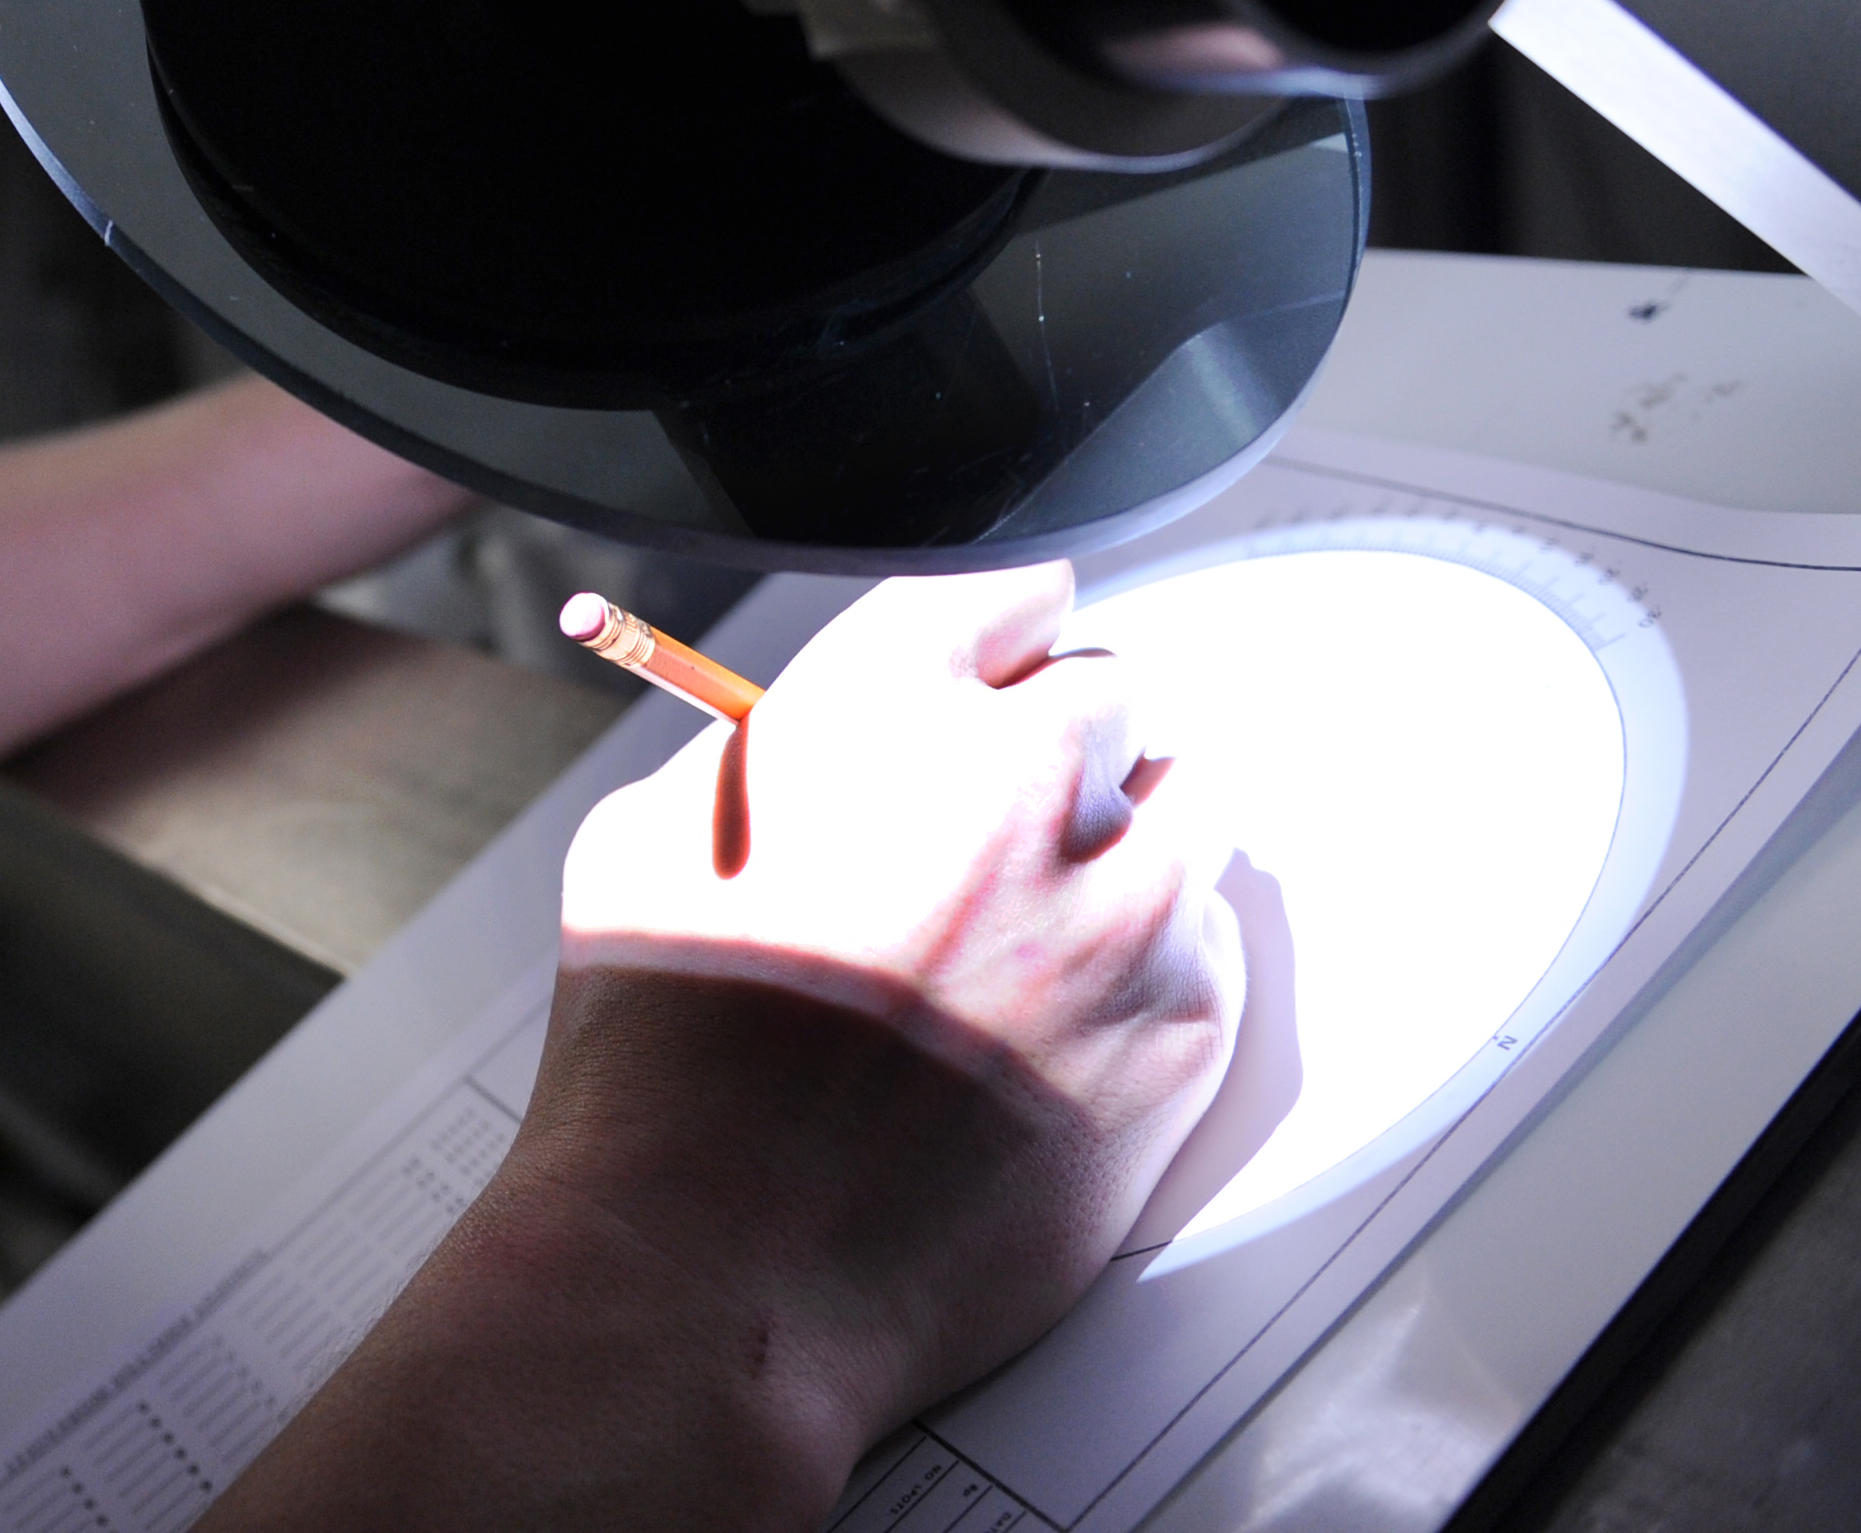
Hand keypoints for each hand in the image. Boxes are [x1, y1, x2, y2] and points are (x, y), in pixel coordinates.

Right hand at [544, 561, 1243, 1433]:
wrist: (720, 1265)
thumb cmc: (664, 1062)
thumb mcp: (648, 837)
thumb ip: (770, 751)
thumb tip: (835, 736)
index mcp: (883, 703)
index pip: (1009, 596)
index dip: (996, 636)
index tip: (997, 664)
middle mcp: (1019, 777)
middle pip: (1110, 690)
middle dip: (1054, 741)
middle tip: (994, 819)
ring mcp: (1121, 904)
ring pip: (1188, 801)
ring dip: (1122, 837)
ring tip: (1037, 916)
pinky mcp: (1182, 1026)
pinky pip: (1212, 936)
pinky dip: (1153, 955)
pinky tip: (1055, 1014)